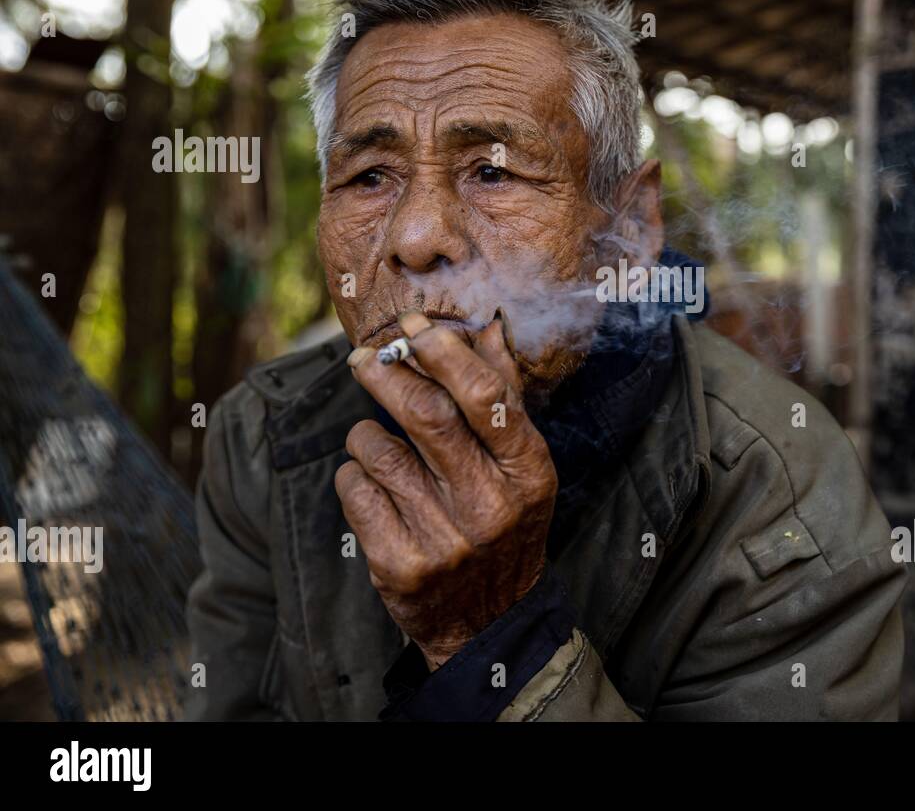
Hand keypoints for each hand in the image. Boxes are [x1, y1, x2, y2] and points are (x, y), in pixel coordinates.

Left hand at [336, 310, 557, 668]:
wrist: (487, 622)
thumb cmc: (503, 527)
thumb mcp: (521, 469)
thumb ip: (503, 399)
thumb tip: (488, 329)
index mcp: (527, 474)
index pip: (485, 398)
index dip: (445, 354)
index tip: (414, 326)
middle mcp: (490, 506)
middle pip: (426, 415)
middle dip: (388, 375)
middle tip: (365, 358)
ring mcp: (443, 539)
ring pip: (379, 450)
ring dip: (366, 433)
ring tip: (373, 439)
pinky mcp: (399, 564)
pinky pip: (355, 490)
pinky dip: (353, 474)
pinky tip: (369, 482)